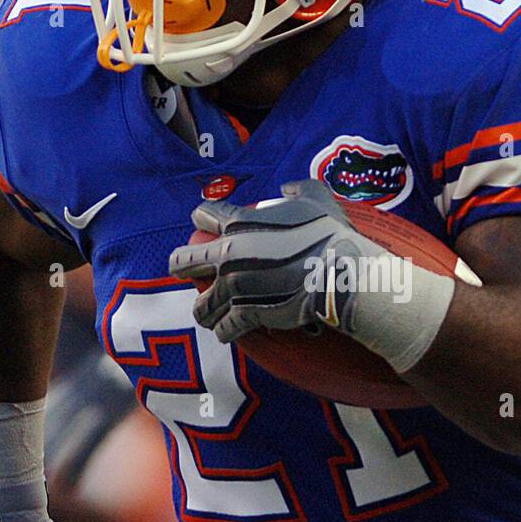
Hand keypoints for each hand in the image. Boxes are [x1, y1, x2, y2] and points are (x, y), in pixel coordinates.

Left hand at [168, 180, 388, 344]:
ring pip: (201, 305)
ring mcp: (233, 286)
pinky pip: (225, 328)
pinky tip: (227, 332)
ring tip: (208, 314)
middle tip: (182, 270)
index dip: (203, 218)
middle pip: (184, 259)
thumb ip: (298, 189)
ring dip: (205, 309)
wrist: (339, 274)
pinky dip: (225, 331)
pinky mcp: (244, 313)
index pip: (205, 214)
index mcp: (240, 222)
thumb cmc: (329, 235)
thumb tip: (286, 189)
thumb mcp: (316, 199)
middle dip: (181, 264)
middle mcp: (228, 254)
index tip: (203, 224)